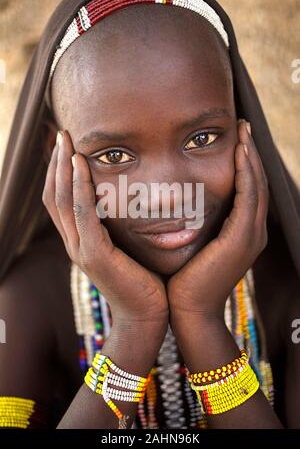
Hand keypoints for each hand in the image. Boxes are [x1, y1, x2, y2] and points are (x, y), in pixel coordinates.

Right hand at [42, 130, 168, 325]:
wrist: (148, 316)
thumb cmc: (145, 281)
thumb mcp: (127, 248)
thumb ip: (119, 227)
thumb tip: (127, 202)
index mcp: (81, 241)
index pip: (61, 200)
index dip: (59, 172)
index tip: (67, 146)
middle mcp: (74, 244)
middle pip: (54, 195)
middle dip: (56, 163)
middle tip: (62, 134)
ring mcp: (80, 250)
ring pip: (61, 201)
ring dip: (62, 168)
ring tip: (67, 140)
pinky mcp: (95, 255)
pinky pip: (81, 214)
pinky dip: (78, 187)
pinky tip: (80, 164)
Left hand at [167, 119, 268, 319]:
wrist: (187, 310)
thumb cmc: (184, 278)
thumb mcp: (194, 243)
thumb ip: (197, 222)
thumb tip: (182, 200)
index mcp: (242, 233)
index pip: (248, 190)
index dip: (245, 163)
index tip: (237, 138)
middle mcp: (253, 232)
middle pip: (257, 183)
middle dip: (251, 153)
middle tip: (244, 126)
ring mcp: (251, 236)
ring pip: (256, 187)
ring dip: (251, 157)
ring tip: (244, 132)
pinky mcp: (241, 240)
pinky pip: (248, 198)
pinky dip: (246, 174)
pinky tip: (240, 153)